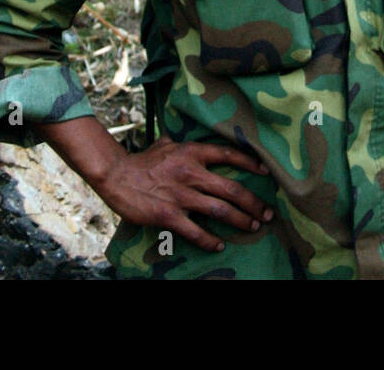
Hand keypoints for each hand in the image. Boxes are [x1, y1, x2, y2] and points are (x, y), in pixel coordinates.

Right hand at [94, 135, 273, 252]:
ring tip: (252, 226)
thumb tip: (189, 138)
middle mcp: (190, 173)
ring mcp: (180, 195)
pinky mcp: (169, 215)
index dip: (251, 163)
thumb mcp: (166, 144)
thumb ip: (183, 143)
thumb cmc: (143, 161)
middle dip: (253, 203)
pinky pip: (196, 231)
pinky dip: (210, 241)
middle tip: (267, 213)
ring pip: (220, 211)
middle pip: (232, 189)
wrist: (116, 176)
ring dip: (241, 221)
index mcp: (192, 152)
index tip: (267, 173)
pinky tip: (219, 245)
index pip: (228, 154)